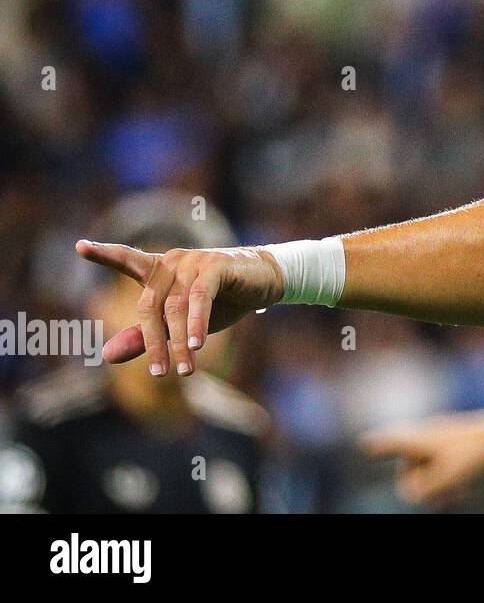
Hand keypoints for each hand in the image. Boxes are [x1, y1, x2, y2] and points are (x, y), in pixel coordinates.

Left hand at [74, 241, 283, 375]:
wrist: (266, 283)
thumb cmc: (222, 300)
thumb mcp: (181, 323)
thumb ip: (145, 336)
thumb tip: (106, 356)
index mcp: (160, 271)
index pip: (128, 260)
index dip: (104, 254)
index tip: (79, 247)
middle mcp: (172, 262)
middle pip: (149, 306)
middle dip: (153, 343)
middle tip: (160, 373)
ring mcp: (193, 261)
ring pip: (175, 308)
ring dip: (179, 342)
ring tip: (184, 371)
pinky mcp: (216, 265)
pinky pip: (200, 298)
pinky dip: (196, 323)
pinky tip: (197, 345)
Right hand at [362, 413, 483, 504]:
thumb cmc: (475, 454)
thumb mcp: (445, 479)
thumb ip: (420, 491)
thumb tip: (409, 493)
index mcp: (418, 438)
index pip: (388, 441)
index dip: (375, 445)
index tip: (364, 444)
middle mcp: (425, 434)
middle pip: (407, 467)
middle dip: (418, 485)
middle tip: (438, 497)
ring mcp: (440, 439)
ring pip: (426, 470)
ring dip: (435, 486)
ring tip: (455, 494)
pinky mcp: (455, 445)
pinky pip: (440, 467)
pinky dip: (446, 480)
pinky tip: (461, 492)